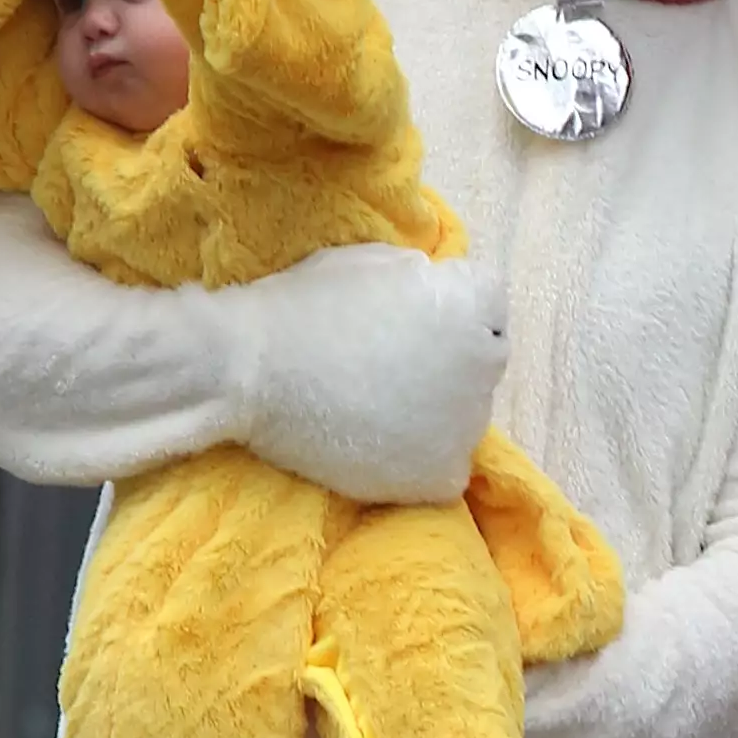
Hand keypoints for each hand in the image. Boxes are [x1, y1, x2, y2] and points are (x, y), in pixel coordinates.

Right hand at [228, 249, 509, 500]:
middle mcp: (487, 362)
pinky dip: (419, 462)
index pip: (486, 302)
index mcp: (473, 301)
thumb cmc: (304, 305)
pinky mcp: (441, 475)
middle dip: (450, 360)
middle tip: (390, 367)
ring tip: (375, 410)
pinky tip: (378, 447)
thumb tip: (435, 294)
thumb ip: (421, 279)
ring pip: (465, 417)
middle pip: (482, 361)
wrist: (250, 369)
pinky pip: (445, 469)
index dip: (447, 309)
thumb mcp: (374, 262)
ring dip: (436, 412)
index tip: (409, 321)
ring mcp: (467, 425)